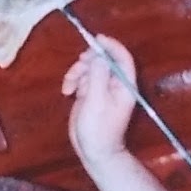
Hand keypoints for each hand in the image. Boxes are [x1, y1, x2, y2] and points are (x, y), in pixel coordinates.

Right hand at [60, 33, 137, 167]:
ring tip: (69, 86)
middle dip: (88, 61)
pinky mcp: (89, 95)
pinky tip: (66, 92)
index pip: (122, 59)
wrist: (95, 152)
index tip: (96, 39)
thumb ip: (98, 77)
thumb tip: (98, 57)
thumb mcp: (97, 102)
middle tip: (78, 66)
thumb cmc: (100, 130)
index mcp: (124, 86)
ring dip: (76, 72)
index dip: (111, 46)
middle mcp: (114, 85)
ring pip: (89, 69)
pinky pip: (81, 79)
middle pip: (102, 61)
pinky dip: (72, 81)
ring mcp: (101, 89)